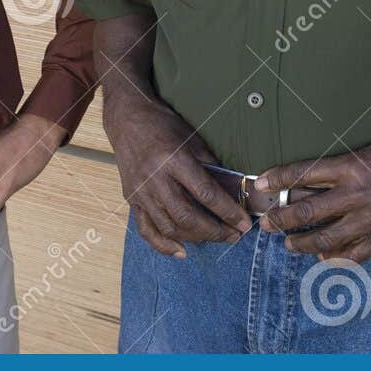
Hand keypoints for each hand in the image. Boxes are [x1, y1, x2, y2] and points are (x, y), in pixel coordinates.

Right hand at [103, 92, 248, 256]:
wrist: (127, 119)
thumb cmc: (162, 124)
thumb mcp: (192, 138)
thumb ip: (210, 165)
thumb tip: (231, 189)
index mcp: (175, 160)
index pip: (206, 193)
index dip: (228, 211)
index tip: (243, 223)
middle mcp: (156, 179)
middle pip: (188, 216)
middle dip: (215, 231)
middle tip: (233, 236)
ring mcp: (141, 192)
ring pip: (169, 227)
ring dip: (195, 238)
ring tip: (215, 238)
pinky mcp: (132, 199)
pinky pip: (146, 229)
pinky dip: (163, 244)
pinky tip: (181, 250)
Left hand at [254, 137, 370, 262]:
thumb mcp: (365, 154)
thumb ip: (338, 171)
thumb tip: (307, 185)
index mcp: (349, 168)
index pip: (303, 173)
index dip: (277, 178)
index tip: (260, 182)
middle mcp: (355, 194)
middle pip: (306, 211)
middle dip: (281, 219)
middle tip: (266, 224)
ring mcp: (369, 219)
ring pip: (325, 239)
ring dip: (301, 244)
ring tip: (290, 245)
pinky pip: (352, 255)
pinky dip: (333, 258)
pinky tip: (323, 257)